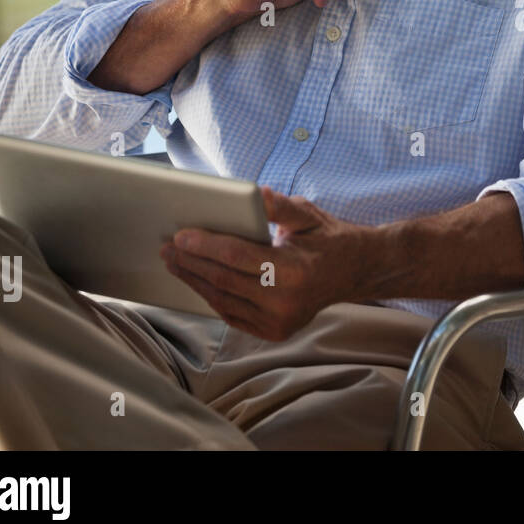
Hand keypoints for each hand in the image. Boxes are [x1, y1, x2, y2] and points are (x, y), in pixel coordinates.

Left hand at [160, 185, 361, 340]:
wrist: (356, 272)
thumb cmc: (328, 238)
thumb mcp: (308, 215)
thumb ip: (279, 206)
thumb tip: (254, 193)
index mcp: (295, 270)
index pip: (238, 256)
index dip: (205, 246)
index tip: (180, 235)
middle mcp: (286, 301)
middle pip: (224, 280)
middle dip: (191, 262)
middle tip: (167, 247)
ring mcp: (280, 321)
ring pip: (223, 300)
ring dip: (195, 280)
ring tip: (175, 263)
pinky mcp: (275, 331)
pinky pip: (232, 314)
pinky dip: (212, 297)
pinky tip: (197, 281)